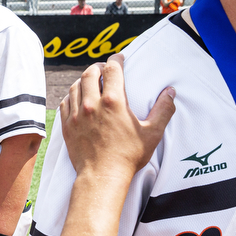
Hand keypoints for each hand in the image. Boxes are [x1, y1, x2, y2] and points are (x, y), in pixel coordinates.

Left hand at [60, 53, 175, 180]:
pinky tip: (78, 98)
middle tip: (105, 68)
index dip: (116, 59)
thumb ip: (163, 110)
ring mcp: (76, 115)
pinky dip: (71, 95)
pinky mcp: (67, 126)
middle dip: (98, 67)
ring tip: (91, 81)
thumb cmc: (128, 156)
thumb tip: (170, 92)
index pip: (112, 69)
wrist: (102, 177)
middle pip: (90, 73)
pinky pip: (65, 102)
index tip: (119, 58)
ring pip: (75, 86)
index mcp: (113, 102)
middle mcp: (91, 104)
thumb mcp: (152, 133)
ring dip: (83, 79)